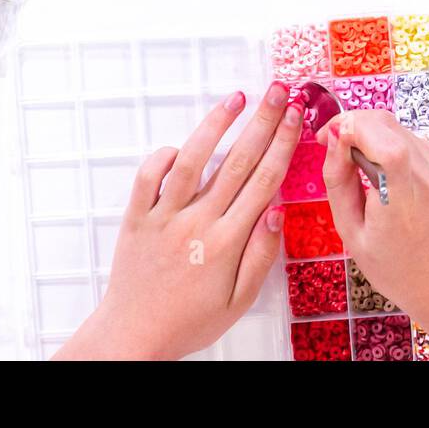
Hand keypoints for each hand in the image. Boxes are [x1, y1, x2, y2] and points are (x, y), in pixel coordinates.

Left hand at [55, 82, 300, 359]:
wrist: (133, 335)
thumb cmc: (189, 321)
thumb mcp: (239, 301)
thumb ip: (261, 255)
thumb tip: (277, 211)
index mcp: (228, 242)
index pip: (264, 181)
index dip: (283, 144)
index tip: (295, 118)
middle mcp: (197, 223)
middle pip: (237, 161)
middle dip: (262, 122)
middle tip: (278, 92)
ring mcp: (164, 217)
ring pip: (192, 160)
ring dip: (216, 125)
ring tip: (236, 99)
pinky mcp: (137, 218)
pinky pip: (148, 177)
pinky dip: (164, 156)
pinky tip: (182, 143)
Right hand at [319, 110, 428, 359]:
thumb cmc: (396, 267)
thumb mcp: (352, 234)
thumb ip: (339, 182)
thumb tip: (333, 139)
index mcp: (404, 205)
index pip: (388, 148)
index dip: (354, 128)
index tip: (328, 136)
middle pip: (387, 125)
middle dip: (353, 123)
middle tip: (332, 143)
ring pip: (398, 128)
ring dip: (371, 134)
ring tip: (358, 164)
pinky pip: (413, 140)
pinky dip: (391, 145)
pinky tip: (385, 172)